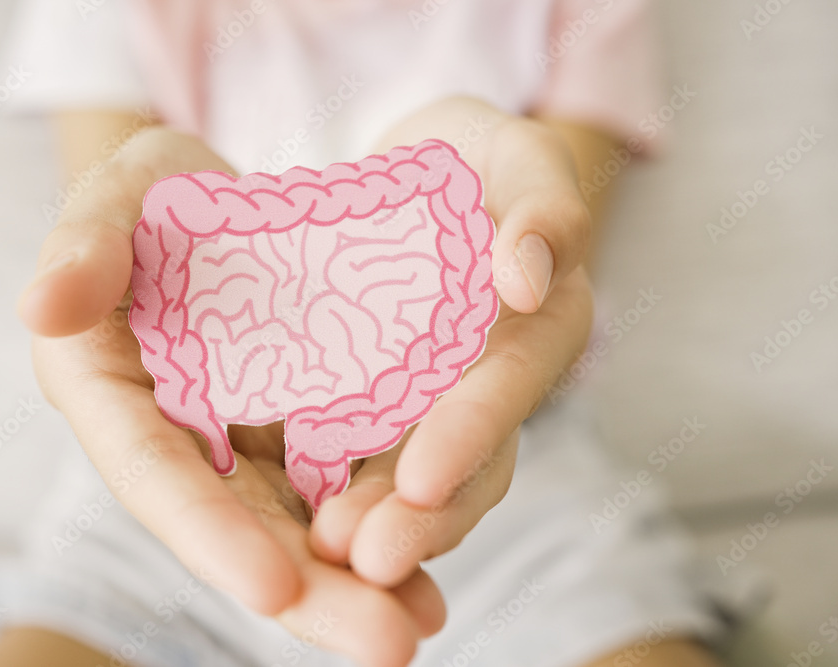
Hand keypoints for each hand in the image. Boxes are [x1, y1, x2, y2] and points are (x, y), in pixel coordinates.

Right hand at [19, 126, 444, 666]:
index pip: (154, 473)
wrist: (214, 203)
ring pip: (297, 527)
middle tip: (387, 647)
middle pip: (238, 529)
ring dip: (358, 584)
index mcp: (111, 395)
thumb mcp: (118, 192)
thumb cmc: (155, 192)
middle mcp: (176, 440)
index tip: (273, 587)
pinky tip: (432, 579)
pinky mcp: (297, 433)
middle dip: (309, 592)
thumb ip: (82, 243)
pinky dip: (384, 530)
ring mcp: (241, 445)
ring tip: (421, 626)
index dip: (208, 531)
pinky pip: (339, 489)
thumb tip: (43, 309)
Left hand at [309, 97, 594, 585]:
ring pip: (415, 483)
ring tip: (327, 557)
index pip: (509, 391)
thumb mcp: (517, 156)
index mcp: (536, 332)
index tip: (422, 480)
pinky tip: (293, 529)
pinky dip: (334, 497)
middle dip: (421, 517)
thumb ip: (545, 207)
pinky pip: (357, 460)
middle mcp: (489, 385)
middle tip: (366, 557)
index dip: (472, 434)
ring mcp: (431, 405)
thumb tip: (529, 279)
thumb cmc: (475, 158)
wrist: (422, 174)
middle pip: (468, 467)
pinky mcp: (373, 406)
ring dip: (379, 525)